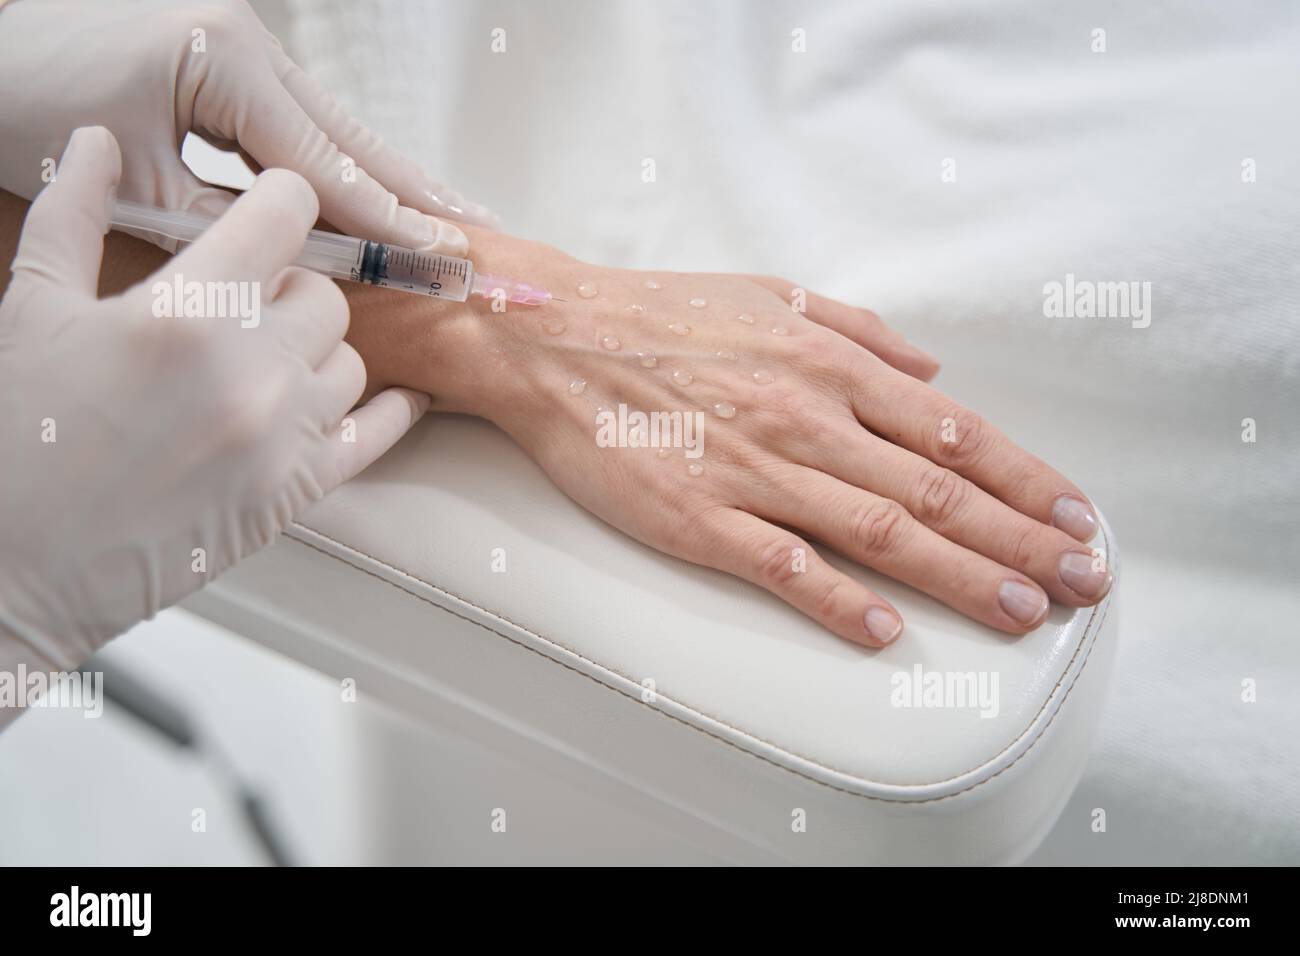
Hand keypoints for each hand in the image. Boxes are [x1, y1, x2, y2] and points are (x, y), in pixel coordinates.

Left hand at [0, 0, 494, 252]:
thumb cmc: (25, 103)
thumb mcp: (131, 184)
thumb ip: (225, 226)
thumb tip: (302, 262)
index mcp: (226, 62)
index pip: (329, 166)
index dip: (390, 224)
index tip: (443, 263)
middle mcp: (246, 40)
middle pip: (354, 134)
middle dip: (420, 189)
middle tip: (483, 231)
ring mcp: (237, 41)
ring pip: (334, 122)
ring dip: (389, 174)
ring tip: (450, 215)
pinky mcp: (221, 53)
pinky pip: (299, 117)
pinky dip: (341, 159)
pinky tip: (376, 188)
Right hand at [0, 128, 427, 684]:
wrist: (12, 566)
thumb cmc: (13, 436)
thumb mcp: (31, 308)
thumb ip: (74, 215)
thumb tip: (100, 144)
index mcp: (185, 313)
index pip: (288, 215)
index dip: (282, 201)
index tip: (270, 210)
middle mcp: (251, 371)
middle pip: (326, 295)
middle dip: (290, 290)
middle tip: (245, 305)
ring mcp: (281, 437)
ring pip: (351, 362)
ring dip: (317, 352)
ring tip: (266, 362)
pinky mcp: (295, 494)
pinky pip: (377, 434)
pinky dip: (388, 410)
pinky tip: (394, 395)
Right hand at [350, 234, 1109, 647]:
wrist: (555, 338)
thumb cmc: (663, 315)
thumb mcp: (771, 293)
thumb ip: (859, 331)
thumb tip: (932, 370)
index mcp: (827, 364)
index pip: (952, 433)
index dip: (1025, 479)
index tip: (1075, 516)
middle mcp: (805, 418)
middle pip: (935, 492)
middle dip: (1021, 540)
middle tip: (1084, 581)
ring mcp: (753, 472)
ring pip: (878, 533)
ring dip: (961, 576)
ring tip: (1023, 610)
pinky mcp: (699, 518)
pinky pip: (781, 566)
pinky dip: (839, 600)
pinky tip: (889, 629)